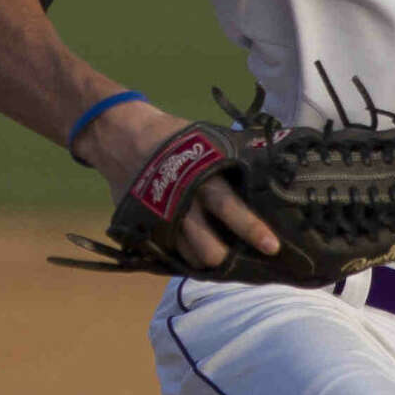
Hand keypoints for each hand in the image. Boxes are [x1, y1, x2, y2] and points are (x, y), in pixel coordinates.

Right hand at [78, 102, 278, 267]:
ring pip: (190, 256)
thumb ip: (231, 161)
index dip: (253, 229)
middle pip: (208, 248)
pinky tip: (196, 248)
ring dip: (206, 259)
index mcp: (202, 178)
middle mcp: (182, 203)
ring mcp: (161, 219)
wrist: (122, 135)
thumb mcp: (207, 142)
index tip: (273, 247)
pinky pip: (171, 253)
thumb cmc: (174, 136)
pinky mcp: (145, 228)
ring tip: (221, 255)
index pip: (230, 208)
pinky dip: (185, 254)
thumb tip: (270, 171)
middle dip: (227, 258)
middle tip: (242, 257)